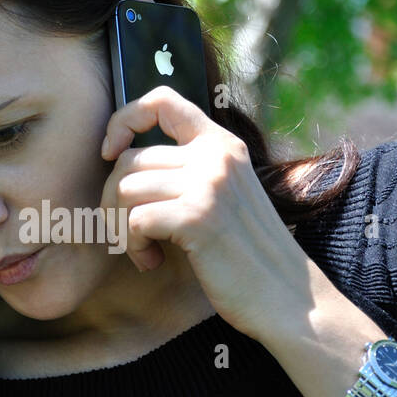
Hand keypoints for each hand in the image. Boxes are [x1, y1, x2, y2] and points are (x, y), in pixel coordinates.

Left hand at [99, 85, 310, 342]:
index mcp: (221, 144)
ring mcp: (208, 184)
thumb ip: (188, 169)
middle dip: (113, 201)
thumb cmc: (245, 253)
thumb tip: (119, 159)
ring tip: (145, 251)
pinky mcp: (198, 218)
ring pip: (124, 188)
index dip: (124, 120)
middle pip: (129, 159)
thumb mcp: (225, 194)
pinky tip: (152, 262)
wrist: (286, 296)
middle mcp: (215, 156)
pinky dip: (134, 246)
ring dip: (122, 227)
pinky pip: (136, 220)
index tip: (110, 152)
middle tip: (131, 234)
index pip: (162, 100)